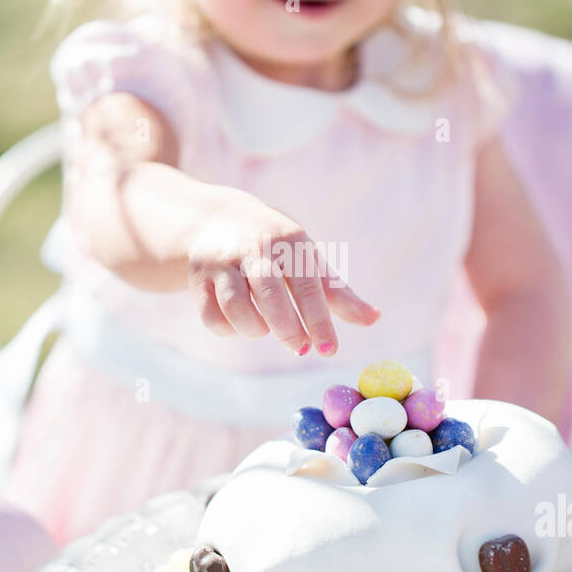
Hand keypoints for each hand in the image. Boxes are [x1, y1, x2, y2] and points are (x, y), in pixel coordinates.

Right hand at [186, 192, 379, 355]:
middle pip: (270, 295)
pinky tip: (242, 327)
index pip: (308, 286)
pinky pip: (210, 315)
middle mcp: (254, 248)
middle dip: (287, 328)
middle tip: (300, 348)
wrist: (217, 222)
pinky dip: (228, 330)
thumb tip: (374, 319)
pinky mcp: (197, 278)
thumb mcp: (308, 262)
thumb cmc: (276, 251)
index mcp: (289, 242)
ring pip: (236, 305)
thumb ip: (339, 294)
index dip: (320, 321)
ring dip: (255, 329)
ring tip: (266, 330)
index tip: (329, 350)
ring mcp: (222, 262)